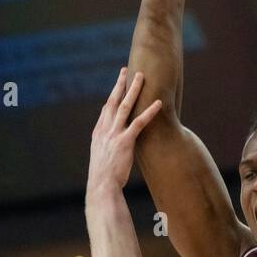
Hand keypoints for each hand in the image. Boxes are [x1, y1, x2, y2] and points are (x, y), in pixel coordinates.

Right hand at [87, 69, 161, 194]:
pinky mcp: (125, 142)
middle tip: (125, 70)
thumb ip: (106, 152)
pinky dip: (149, 111)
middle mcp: (105, 130)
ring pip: (125, 106)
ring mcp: (114, 134)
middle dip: (119, 84)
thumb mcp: (101, 161)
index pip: (105, 111)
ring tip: (141, 76)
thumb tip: (112, 154)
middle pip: (113, 101)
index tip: (116, 88)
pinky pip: (139, 122)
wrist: (101, 186)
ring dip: (134, 89)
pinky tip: (158, 103)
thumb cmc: (102, 179)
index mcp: (98, 134)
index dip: (111, 98)